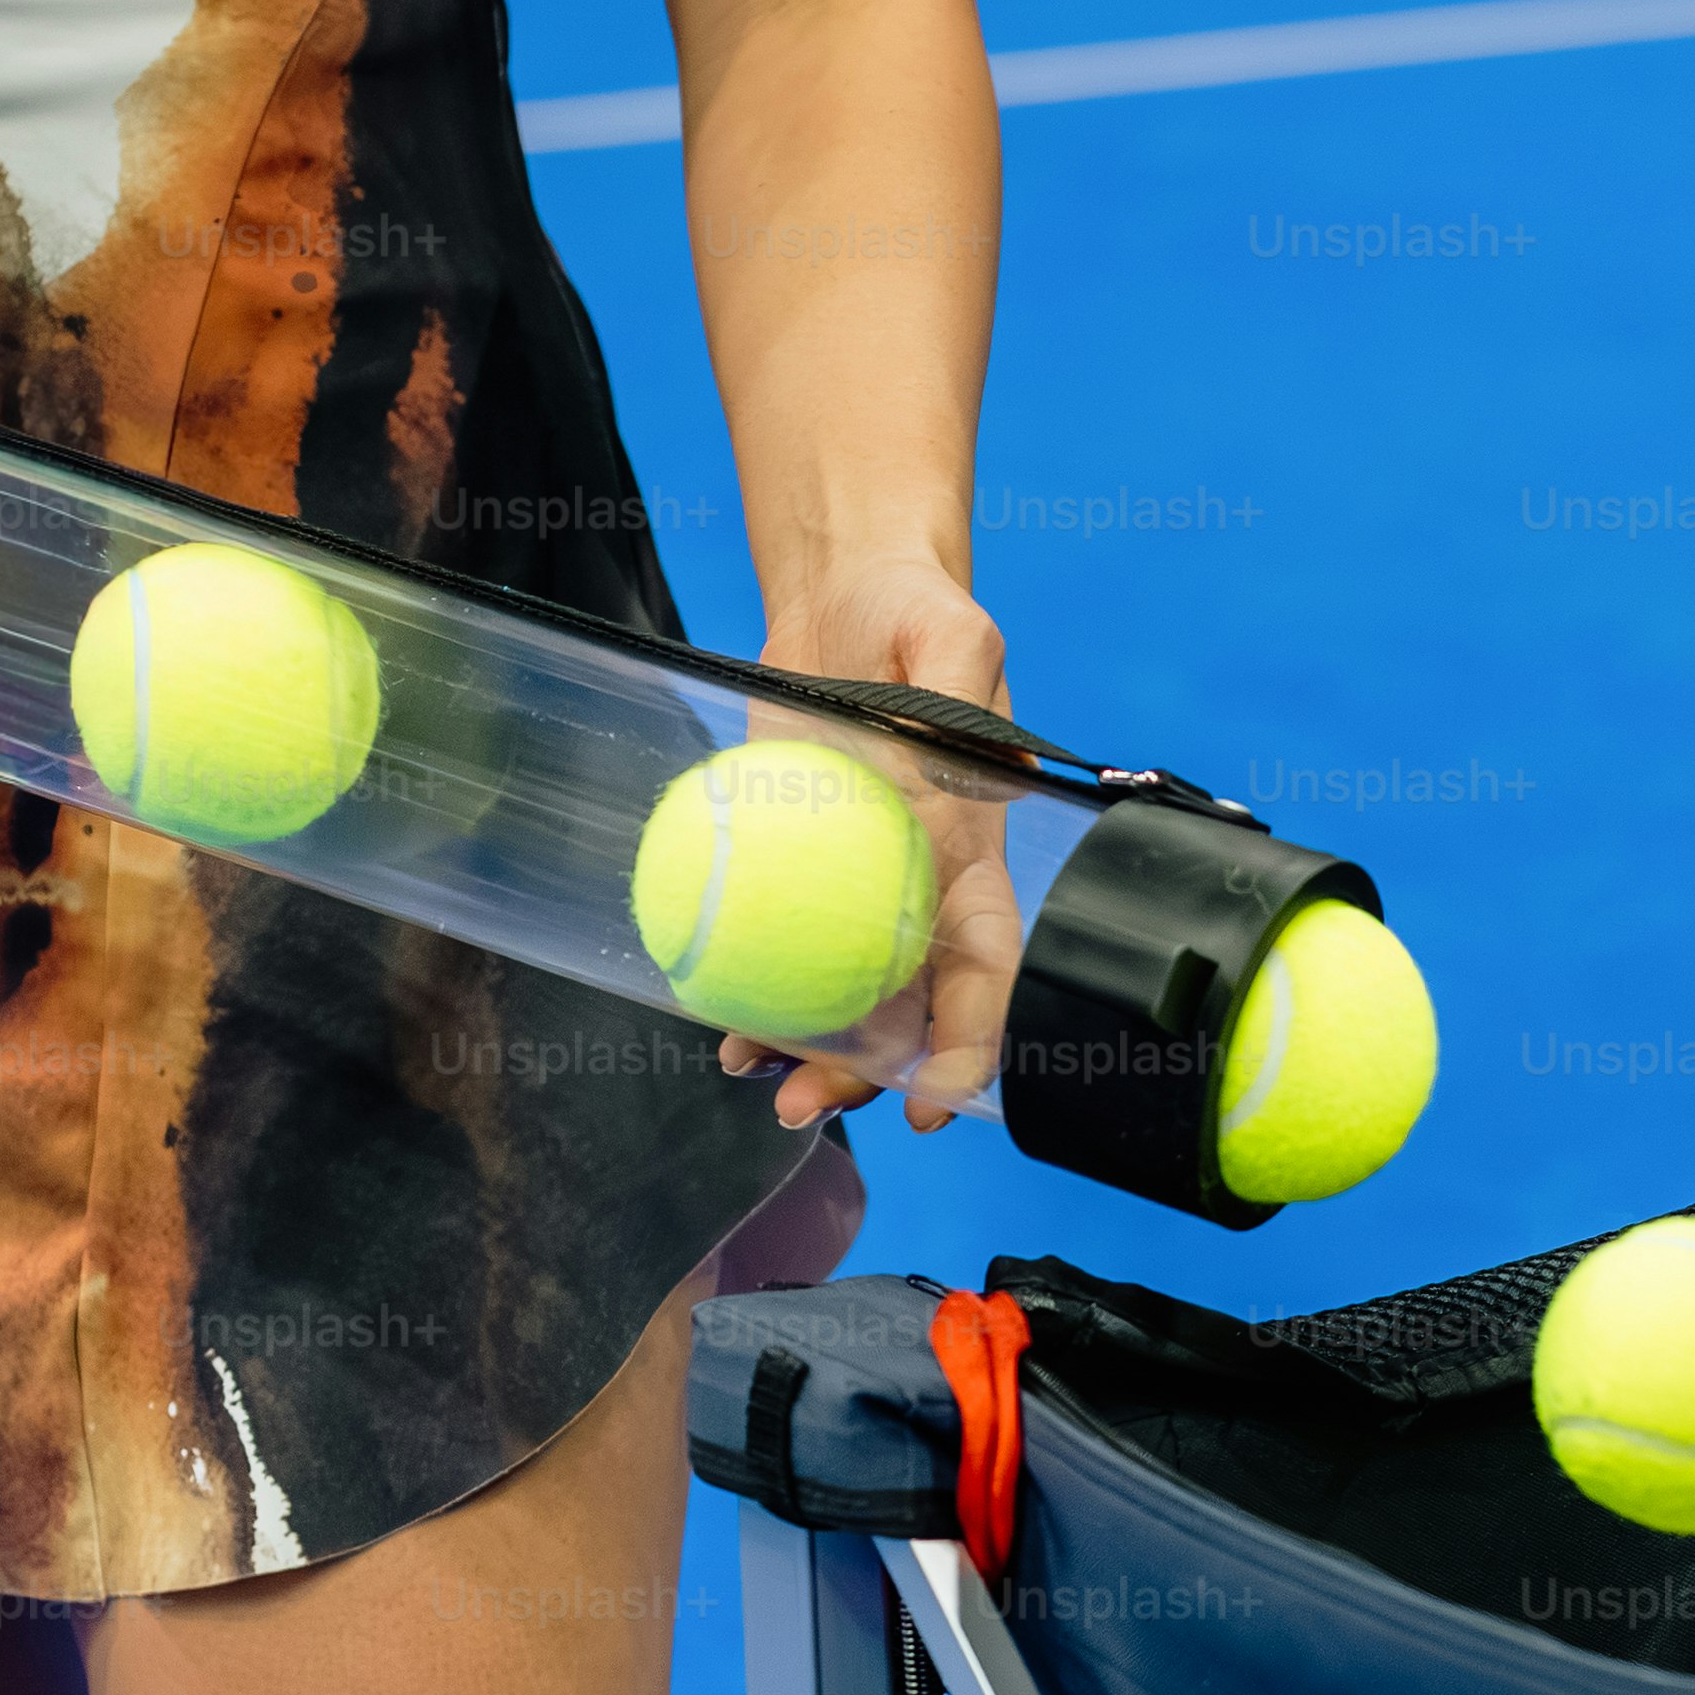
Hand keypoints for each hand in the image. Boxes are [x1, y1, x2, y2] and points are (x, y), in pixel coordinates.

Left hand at [743, 550, 1014, 1130]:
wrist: (844, 590)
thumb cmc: (916, 609)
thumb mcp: (951, 641)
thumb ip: (950, 716)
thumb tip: (926, 808)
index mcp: (975, 855)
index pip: (986, 969)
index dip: (970, 1044)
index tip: (934, 1099)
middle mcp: (918, 888)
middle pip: (904, 1009)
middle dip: (865, 1075)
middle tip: (802, 1104)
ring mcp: (849, 882)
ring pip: (834, 989)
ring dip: (798, 1046)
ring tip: (747, 1072)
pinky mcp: (787, 860)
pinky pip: (770, 934)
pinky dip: (744, 980)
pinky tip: (709, 1013)